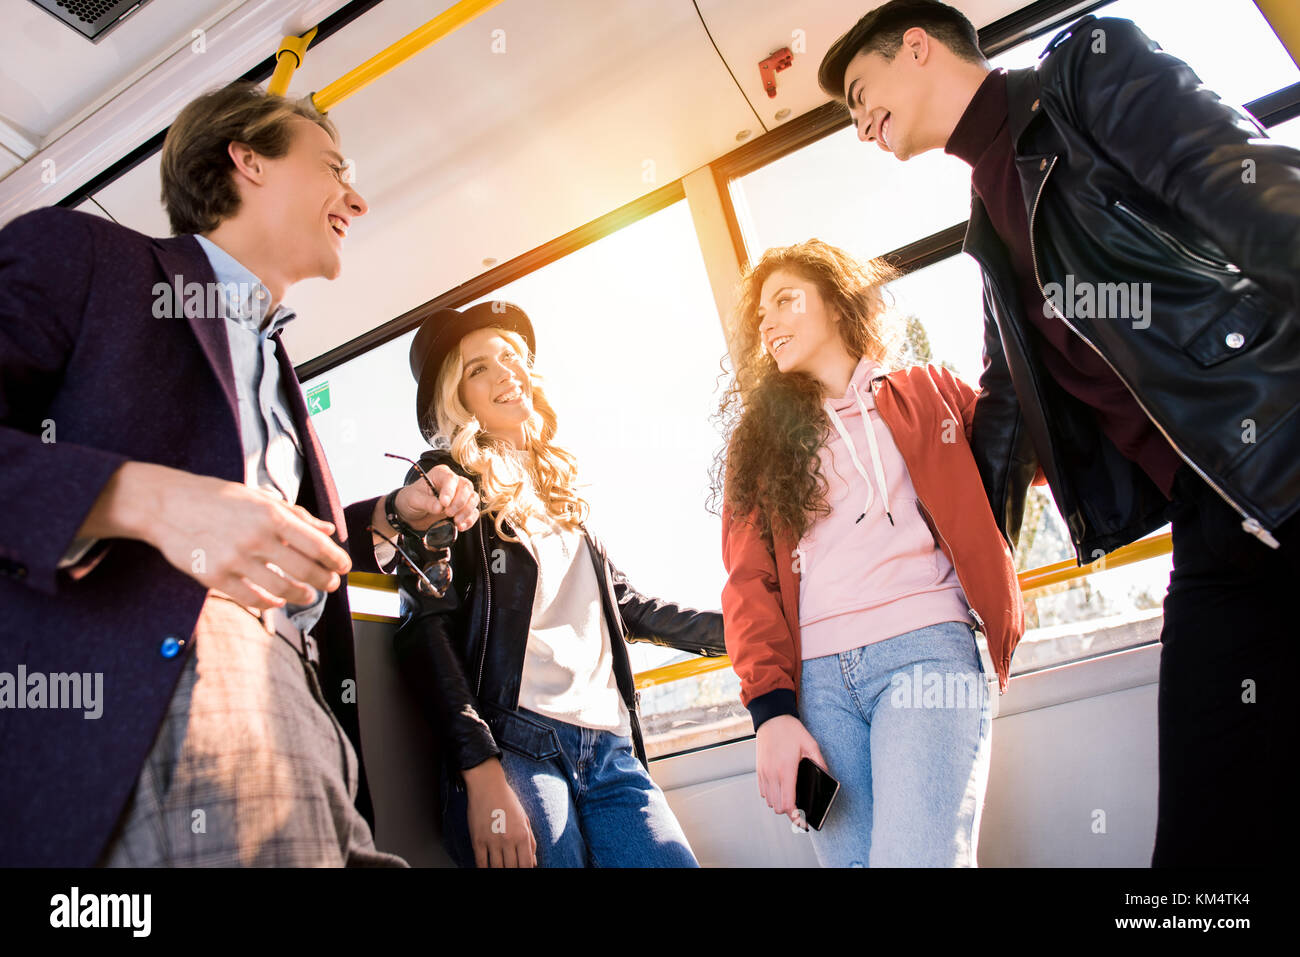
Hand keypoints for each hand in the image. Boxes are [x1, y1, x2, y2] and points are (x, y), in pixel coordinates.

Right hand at [86, 461, 349, 609]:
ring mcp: (234, 560)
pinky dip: (270, 604)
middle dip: (323, 580)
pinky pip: (251, 599)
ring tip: (308, 595)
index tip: (344, 566)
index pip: (316, 544)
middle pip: (304, 570)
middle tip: (330, 584)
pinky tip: (278, 601)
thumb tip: (328, 529)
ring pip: (281, 589)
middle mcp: (255, 538)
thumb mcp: (259, 497)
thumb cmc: (216, 498)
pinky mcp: (214, 577)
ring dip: (301, 596)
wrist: (166, 504)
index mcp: (271, 515)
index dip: (335, 559)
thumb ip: (296, 515)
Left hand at [394, 464, 479, 532]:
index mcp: (440, 474)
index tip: (444, 504)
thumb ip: (427, 502)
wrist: (412, 513)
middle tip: (448, 513)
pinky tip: (460, 527)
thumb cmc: (411, 500)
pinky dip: (470, 520)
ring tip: (455, 521)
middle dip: (460, 502)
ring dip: (467, 511)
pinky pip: (473, 512)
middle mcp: (453, 482)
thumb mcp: (413, 499)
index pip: (451, 478)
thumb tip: (440, 507)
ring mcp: (460, 495)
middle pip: (466, 487)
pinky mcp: (463, 508)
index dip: (450, 491)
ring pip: (473, 499)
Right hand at [462, 758, 536, 867]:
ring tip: (500, 868)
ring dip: (499, 872)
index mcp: (522, 835)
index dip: (526, 871)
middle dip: (512, 872)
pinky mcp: (477, 840)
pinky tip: (487, 869)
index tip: (523, 871)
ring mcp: (492, 841)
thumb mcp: (524, 819)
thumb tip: (534, 862)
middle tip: (511, 868)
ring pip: (497, 868)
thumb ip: (530, 842)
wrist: (487, 785)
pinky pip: (481, 863)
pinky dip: (484, 870)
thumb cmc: (508, 800)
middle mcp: (508, 840)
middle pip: (512, 868)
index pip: (526, 864)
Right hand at [755, 714, 827, 828]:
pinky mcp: (758, 770)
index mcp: (786, 770)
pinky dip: (771, 795)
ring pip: (769, 802)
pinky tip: (780, 789)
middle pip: (778, 807)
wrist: (771, 717)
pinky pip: (763, 792)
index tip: (802, 820)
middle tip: (799, 810)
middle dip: (789, 811)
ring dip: (779, 803)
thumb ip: (820, 763)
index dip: (796, 816)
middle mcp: (772, 774)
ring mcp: (764, 773)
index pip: (788, 804)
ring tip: (790, 798)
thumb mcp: (810, 745)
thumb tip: (826, 776)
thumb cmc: (790, 730)